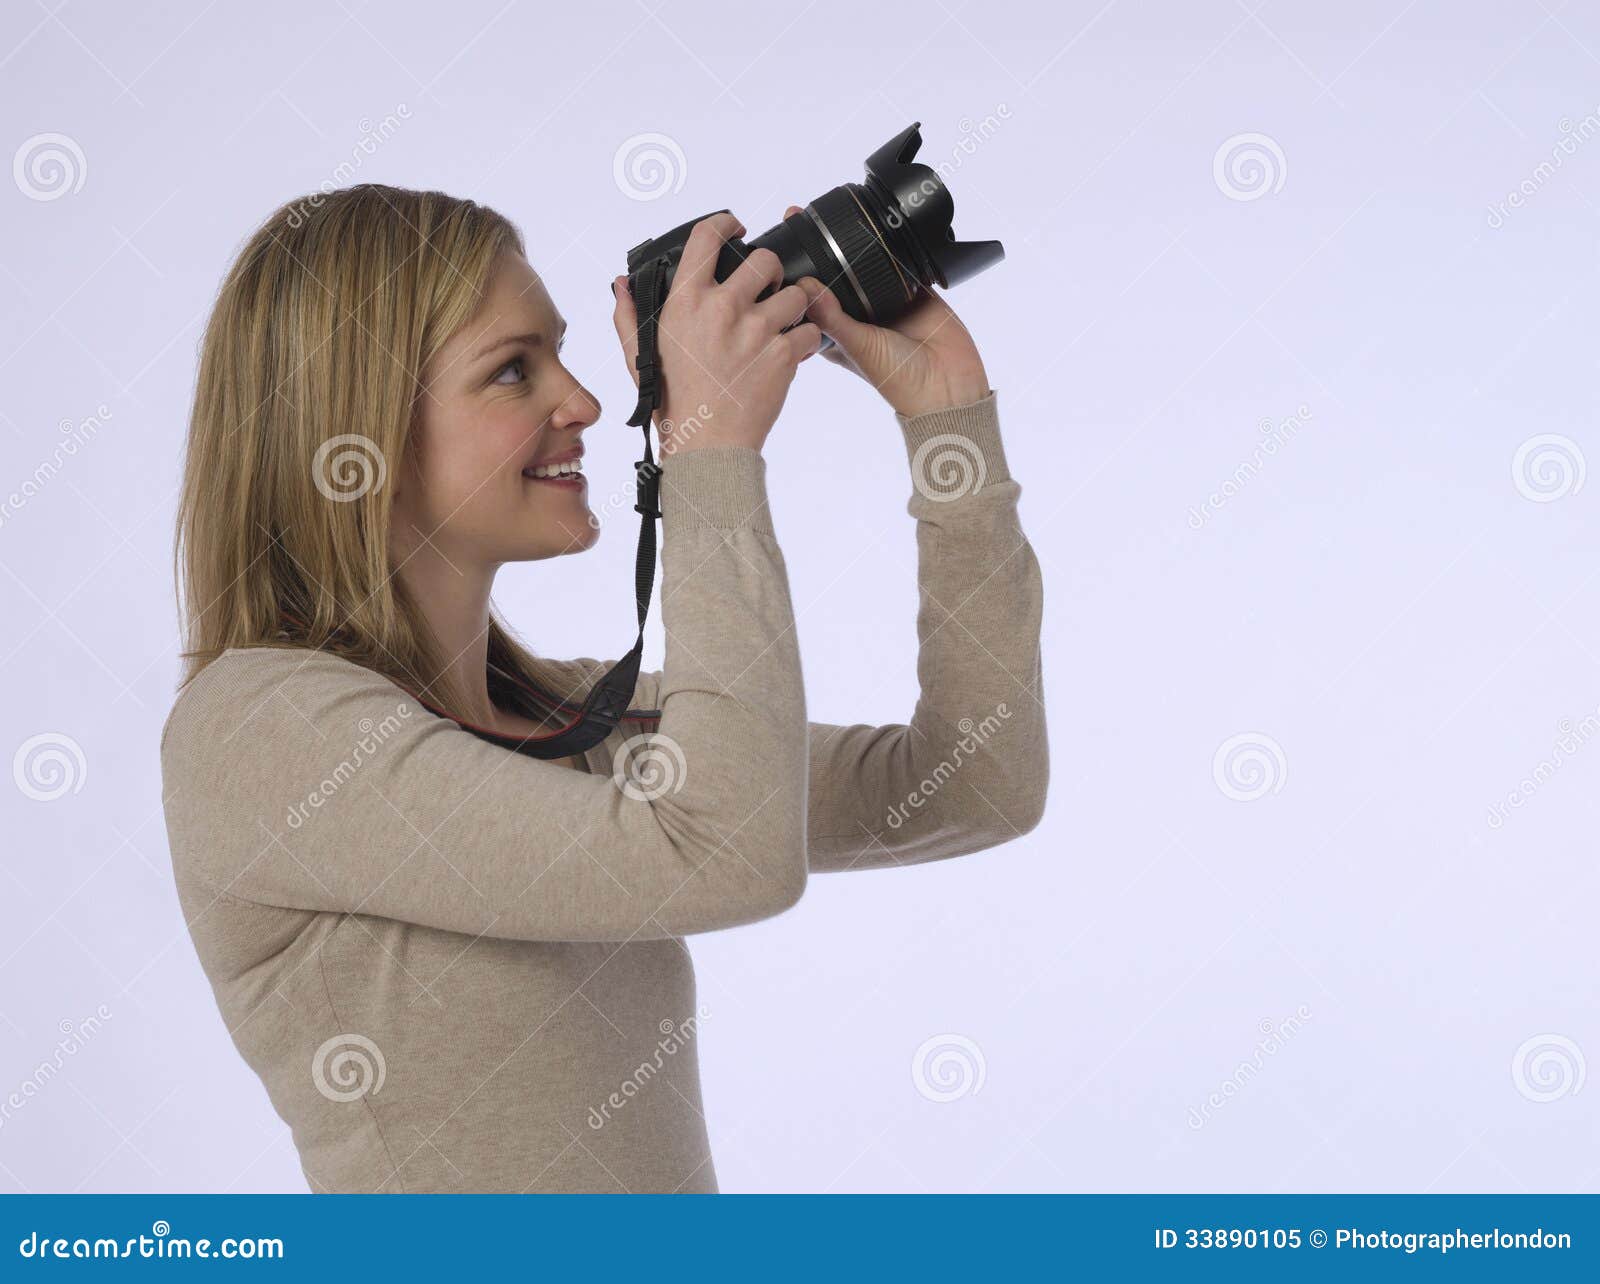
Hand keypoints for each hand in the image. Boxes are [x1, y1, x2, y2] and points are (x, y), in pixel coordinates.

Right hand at [612, 212, 821, 455]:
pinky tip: (793, 352)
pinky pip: (811, 331)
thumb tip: (623, 284)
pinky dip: (807, 341)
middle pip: (765, 259)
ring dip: (794, 306)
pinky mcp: (784, 354)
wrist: (707, 446)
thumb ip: (630, 315)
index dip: (727, 223)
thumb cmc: (672, 403)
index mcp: (686, 301)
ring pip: (796, 293)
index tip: (737, 227)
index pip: (707, 237)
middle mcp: (723, 308)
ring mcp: (757, 330)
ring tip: (783, 323)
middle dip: (771, 271)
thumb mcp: (639, 357)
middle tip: (768, 287)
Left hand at [784, 205, 989, 418]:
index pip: (807, 300)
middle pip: (833, 276)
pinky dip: (891, 247)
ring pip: (863, 265)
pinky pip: (899, 261)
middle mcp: (857, 314)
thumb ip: (831, 317)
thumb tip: (803, 287)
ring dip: (853, 244)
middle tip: (799, 218)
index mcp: (835, 332)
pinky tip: (878, 229)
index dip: (793, 278)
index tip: (777, 251)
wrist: (948, 383)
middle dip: (819, 252)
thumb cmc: (898, 379)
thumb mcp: (857, 347)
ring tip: (832, 215)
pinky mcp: (913, 290)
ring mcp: (885, 301)